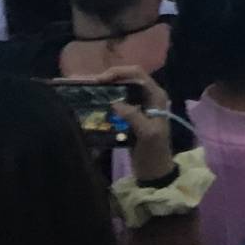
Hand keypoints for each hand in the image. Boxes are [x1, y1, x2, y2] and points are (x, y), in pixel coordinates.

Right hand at [87, 66, 174, 183]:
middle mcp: (148, 96)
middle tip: (89, 85)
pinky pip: (117, 103)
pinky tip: (93, 105)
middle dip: (109, 79)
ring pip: (121, 90)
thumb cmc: (154, 152)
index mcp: (156, 95)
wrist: (154, 172)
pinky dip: (105, 102)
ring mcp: (139, 106)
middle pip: (127, 78)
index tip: (99, 80)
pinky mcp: (130, 116)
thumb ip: (133, 116)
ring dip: (106, 89)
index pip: (137, 74)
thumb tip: (115, 102)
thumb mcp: (147, 133)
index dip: (118, 72)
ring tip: (88, 92)